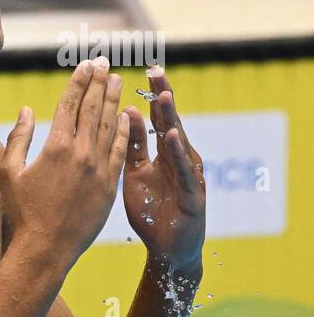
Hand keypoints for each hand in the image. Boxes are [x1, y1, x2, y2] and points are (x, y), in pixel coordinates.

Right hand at [0, 57, 129, 269]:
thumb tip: (25, 110)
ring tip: (116, 81)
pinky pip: (120, 150)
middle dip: (98, 83)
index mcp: (55, 147)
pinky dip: (122, 130)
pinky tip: (124, 116)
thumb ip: (18, 138)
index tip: (85, 64)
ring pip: (109, 125)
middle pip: (92, 109)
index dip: (78, 82)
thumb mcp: (9, 173)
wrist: (46, 248)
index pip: (69, 105)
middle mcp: (81, 153)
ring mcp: (99, 168)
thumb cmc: (21, 212)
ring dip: (113, 100)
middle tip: (104, 63)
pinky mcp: (110, 184)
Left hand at [122, 65, 205, 272]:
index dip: (152, 95)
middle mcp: (179, 159)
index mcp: (163, 152)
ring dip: (172, 119)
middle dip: (163, 97)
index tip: (146, 69)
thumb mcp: (135, 172)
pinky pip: (183, 172)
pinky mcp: (191, 195)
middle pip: (171, 122)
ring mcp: (187, 175)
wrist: (167, 247)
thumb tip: (125, 111)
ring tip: (163, 96)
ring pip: (179, 143)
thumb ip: (133, 144)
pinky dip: (177, 154)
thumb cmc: (153, 209)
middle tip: (155, 70)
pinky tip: (171, 137)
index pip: (157, 118)